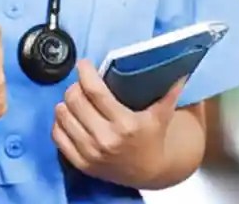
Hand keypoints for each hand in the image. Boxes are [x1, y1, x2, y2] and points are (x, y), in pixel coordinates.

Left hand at [50, 60, 185, 187]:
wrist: (149, 173)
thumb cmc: (153, 138)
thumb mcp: (162, 115)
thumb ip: (170, 91)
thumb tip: (181, 67)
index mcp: (124, 123)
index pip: (94, 91)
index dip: (85, 72)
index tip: (84, 64)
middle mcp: (104, 138)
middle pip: (74, 100)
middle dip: (75, 86)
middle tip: (82, 83)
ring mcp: (90, 152)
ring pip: (62, 116)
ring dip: (65, 102)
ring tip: (75, 98)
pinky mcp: (80, 163)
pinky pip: (57, 136)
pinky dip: (59, 122)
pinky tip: (68, 116)